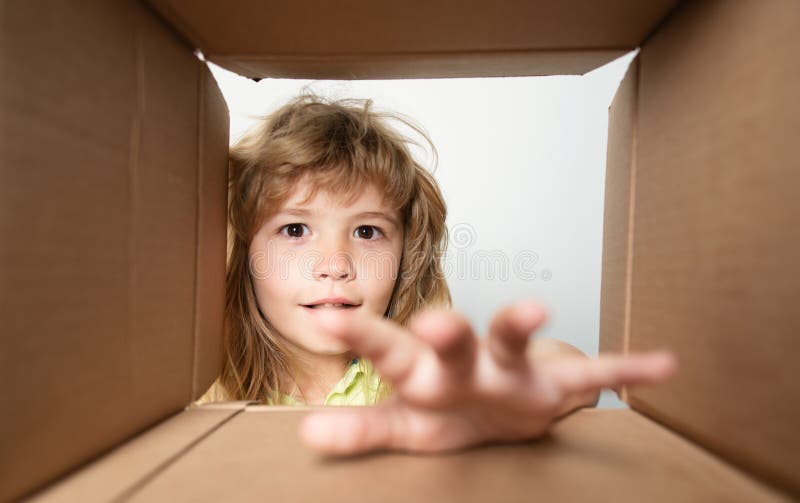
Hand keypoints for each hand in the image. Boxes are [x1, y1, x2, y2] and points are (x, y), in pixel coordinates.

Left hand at [298, 299, 676, 455]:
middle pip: (451, 342)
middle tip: (433, 320)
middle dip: (446, 331)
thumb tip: (310, 434)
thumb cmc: (451, 410)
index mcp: (426, 376)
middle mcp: (466, 363)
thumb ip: (364, 428)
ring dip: (522, 324)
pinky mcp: (556, 384)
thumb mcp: (408, 427)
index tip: (332, 316)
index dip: (363, 338)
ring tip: (535, 311)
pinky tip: (661, 365)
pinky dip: (625, 369)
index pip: (387, 355)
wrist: (508, 403)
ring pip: (514, 341)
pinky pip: (593, 373)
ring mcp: (512, 370)